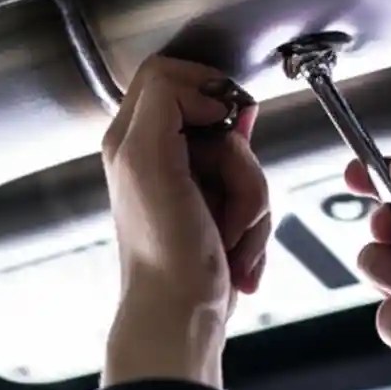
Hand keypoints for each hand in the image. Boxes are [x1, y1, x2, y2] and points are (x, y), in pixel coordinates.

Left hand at [100, 56, 269, 387]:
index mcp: (133, 136)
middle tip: (221, 199)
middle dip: (239, 167)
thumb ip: (165, 104)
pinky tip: (236, 255)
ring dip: (250, 206)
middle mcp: (161, 153)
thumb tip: (210, 97)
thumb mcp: (147, 160)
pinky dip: (255, 231)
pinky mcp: (220, 210)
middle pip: (224, 123)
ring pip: (248, 162)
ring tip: (228, 237)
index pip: (168, 73)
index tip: (222, 121)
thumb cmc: (161, 251)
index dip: (204, 86)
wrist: (181, 316)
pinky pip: (257, 199)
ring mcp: (194, 183)